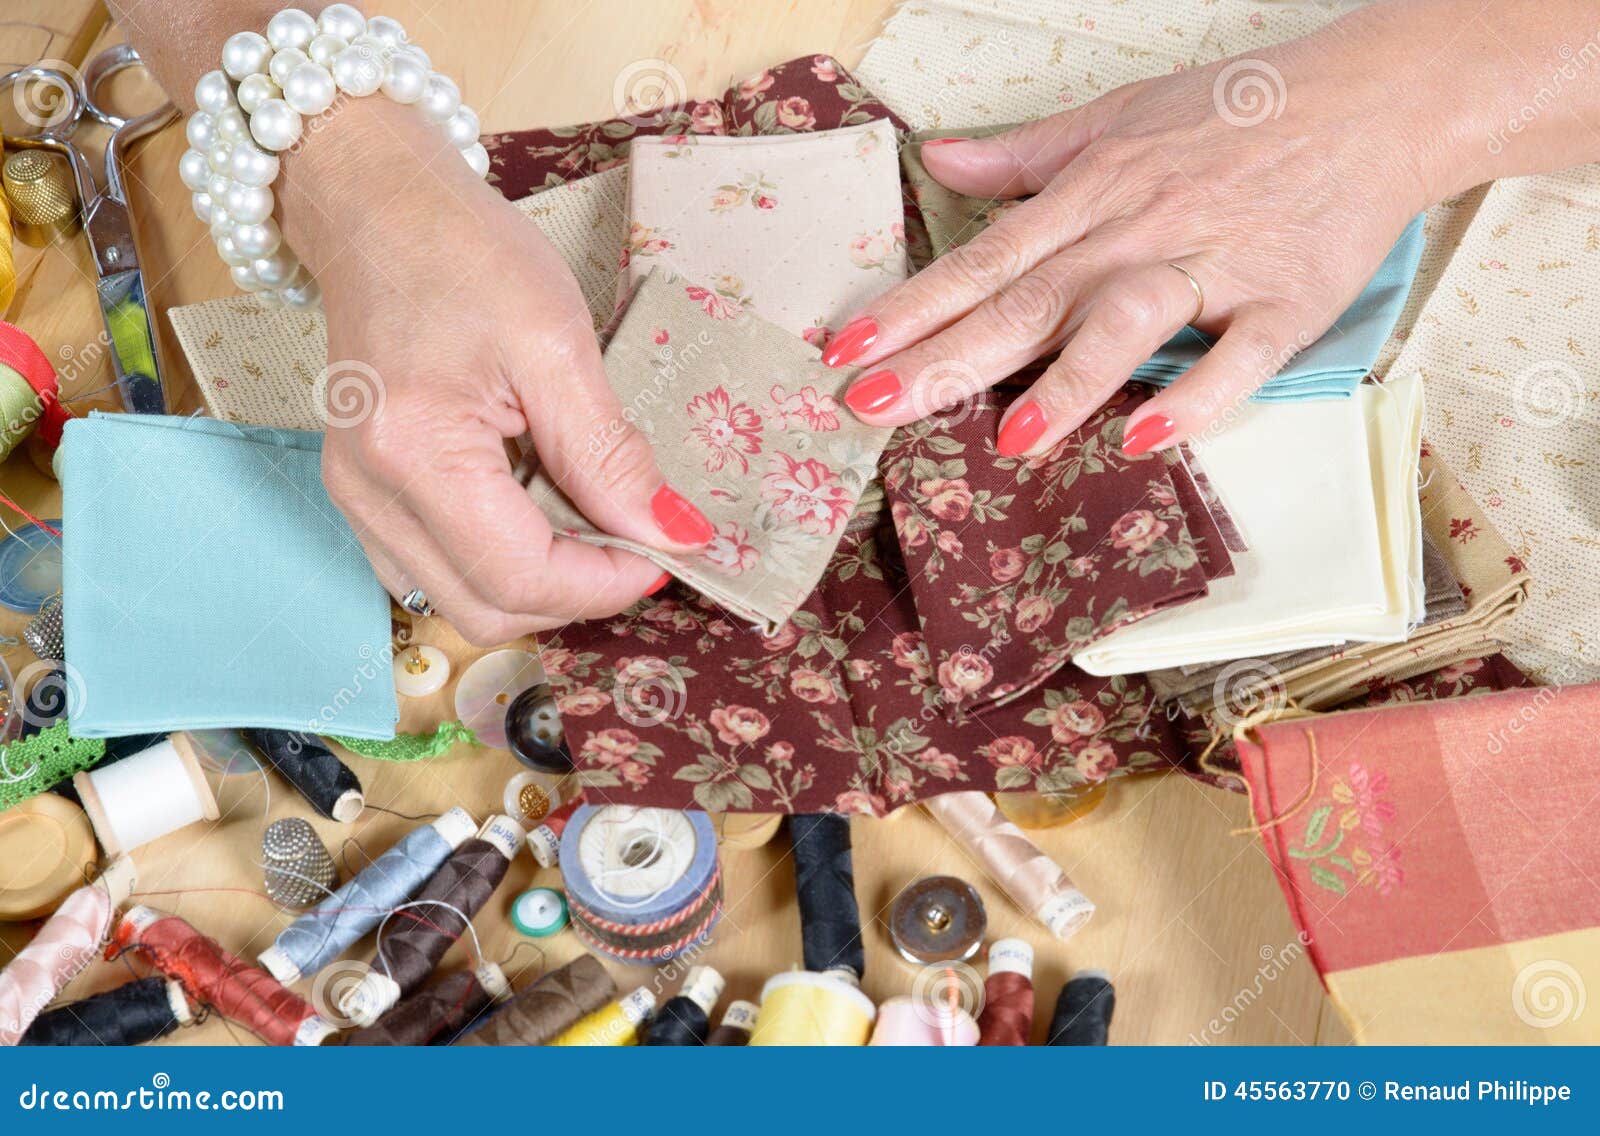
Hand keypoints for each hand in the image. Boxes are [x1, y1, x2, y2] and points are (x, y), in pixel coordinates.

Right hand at [290, 100, 712, 643]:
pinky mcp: (362, 494)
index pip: (520, 577)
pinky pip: (435, 572)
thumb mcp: (557, 344)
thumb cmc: (462, 255)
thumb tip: (672, 534)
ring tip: (591, 525)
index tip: (666, 550)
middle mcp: (368, 493)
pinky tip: (538, 516)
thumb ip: (610, 453)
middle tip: (635, 541)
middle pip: (486, 610)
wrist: (378, 211)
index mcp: (414, 453)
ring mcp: (355, 498)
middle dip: (576, 594)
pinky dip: (500, 566)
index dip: (606, 583)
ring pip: (461, 603)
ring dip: (539, 586)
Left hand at [822, 10, 1450, 455]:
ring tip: (1010, 440)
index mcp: (1092, 191)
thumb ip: (1025, 157)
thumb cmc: (1234, 114)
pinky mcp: (1285, 301)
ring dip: (1069, 382)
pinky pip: (1239, 355)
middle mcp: (1139, 229)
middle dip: (946, 356)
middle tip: (872, 407)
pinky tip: (1147, 437)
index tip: (842, 354)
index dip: (909, 308)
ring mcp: (1213, 266)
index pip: (983, 259)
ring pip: (1127, 321)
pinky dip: (1197, 394)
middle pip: (1030, 300)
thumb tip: (937, 161)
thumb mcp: (1117, 118)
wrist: (1370, 101)